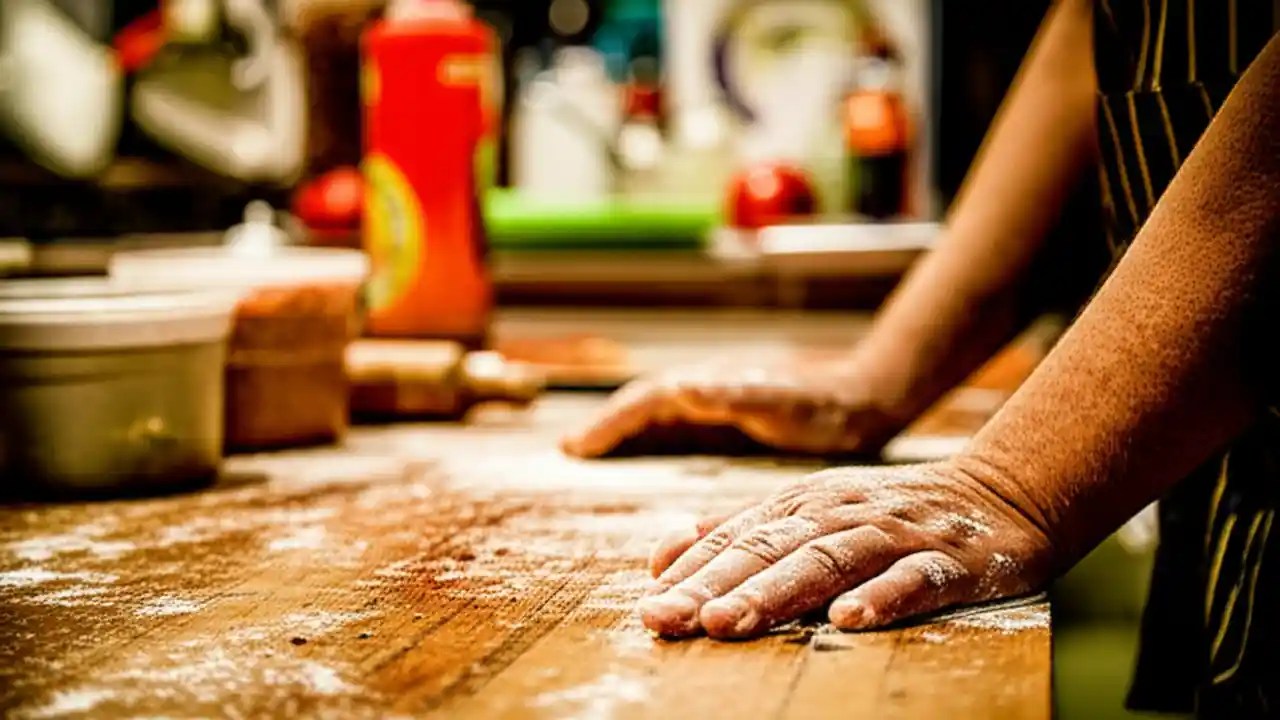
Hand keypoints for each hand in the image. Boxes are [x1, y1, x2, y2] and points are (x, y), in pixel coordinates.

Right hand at [561, 358, 906, 457]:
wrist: (865, 399)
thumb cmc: (828, 406)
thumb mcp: (785, 403)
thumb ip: (734, 395)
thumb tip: (681, 385)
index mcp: (713, 384)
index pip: (648, 400)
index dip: (610, 422)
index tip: (577, 446)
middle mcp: (708, 389)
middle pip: (642, 403)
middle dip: (605, 423)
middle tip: (568, 449)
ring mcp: (717, 402)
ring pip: (655, 414)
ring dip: (621, 430)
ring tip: (584, 451)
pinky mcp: (729, 420)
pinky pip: (677, 429)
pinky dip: (649, 440)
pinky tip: (640, 457)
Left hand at [637, 463, 1052, 638]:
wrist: (1001, 491)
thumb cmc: (889, 511)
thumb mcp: (810, 510)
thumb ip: (740, 529)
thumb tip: (662, 556)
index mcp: (802, 506)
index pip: (736, 539)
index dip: (690, 573)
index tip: (648, 608)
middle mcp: (839, 514)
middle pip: (768, 551)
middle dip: (713, 586)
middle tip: (668, 620)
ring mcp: (892, 536)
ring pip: (825, 562)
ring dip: (774, 593)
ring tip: (727, 622)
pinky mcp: (947, 561)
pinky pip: (912, 580)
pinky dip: (881, 598)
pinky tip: (849, 620)